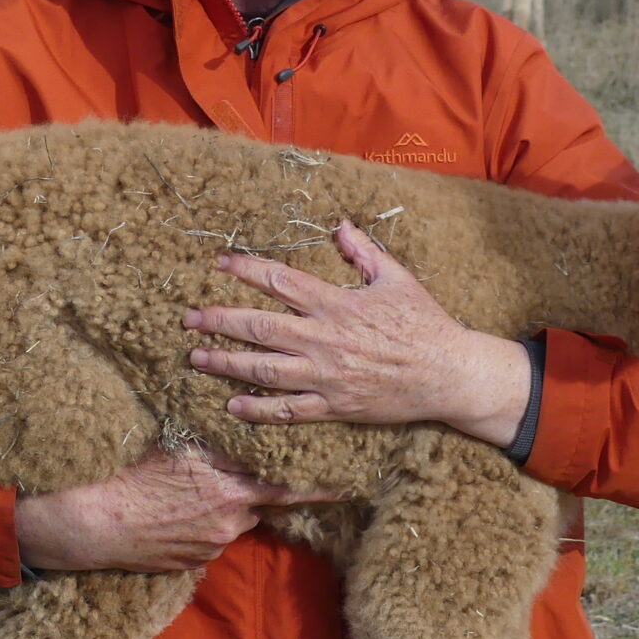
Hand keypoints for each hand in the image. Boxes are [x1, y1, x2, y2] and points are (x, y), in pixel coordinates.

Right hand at [15, 448, 338, 573]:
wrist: (95, 523)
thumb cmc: (130, 474)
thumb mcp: (175, 444)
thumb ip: (212, 437)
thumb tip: (239, 416)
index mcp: (229, 485)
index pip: (285, 482)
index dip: (316, 481)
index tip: (349, 479)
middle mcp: (229, 517)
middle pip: (265, 500)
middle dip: (273, 488)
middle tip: (298, 482)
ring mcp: (214, 542)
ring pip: (239, 517)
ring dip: (231, 503)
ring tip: (198, 492)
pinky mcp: (197, 560)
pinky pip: (215, 536)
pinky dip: (208, 522)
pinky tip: (182, 512)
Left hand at [186, 221, 531, 448]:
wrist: (448, 373)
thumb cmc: (425, 323)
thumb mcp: (397, 278)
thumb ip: (364, 252)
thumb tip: (340, 226)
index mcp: (338, 304)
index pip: (281, 282)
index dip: (246, 271)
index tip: (220, 264)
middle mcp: (325, 340)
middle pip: (260, 328)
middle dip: (220, 321)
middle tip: (190, 318)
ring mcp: (326, 377)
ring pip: (264, 370)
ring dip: (226, 363)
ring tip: (197, 357)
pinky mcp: (334, 406)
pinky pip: (288, 411)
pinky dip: (257, 410)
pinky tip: (232, 405)